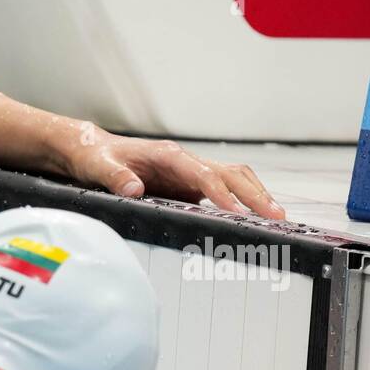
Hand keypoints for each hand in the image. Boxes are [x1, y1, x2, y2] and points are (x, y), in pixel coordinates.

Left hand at [60, 125, 285, 219]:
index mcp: (168, 156)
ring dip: (255, 195)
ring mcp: (189, 173)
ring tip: (277, 216)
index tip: (236, 212)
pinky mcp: (187, 185)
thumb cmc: (96, 157)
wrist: (92, 151)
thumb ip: (115, 178)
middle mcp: (185, 162)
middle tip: (276, 215)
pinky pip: (221, 190)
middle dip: (254, 194)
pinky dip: (241, 201)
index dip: (222, 194)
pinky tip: (253, 218)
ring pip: (232, 178)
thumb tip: (134, 188)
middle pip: (230, 174)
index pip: (204, 175)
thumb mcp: (98, 167)